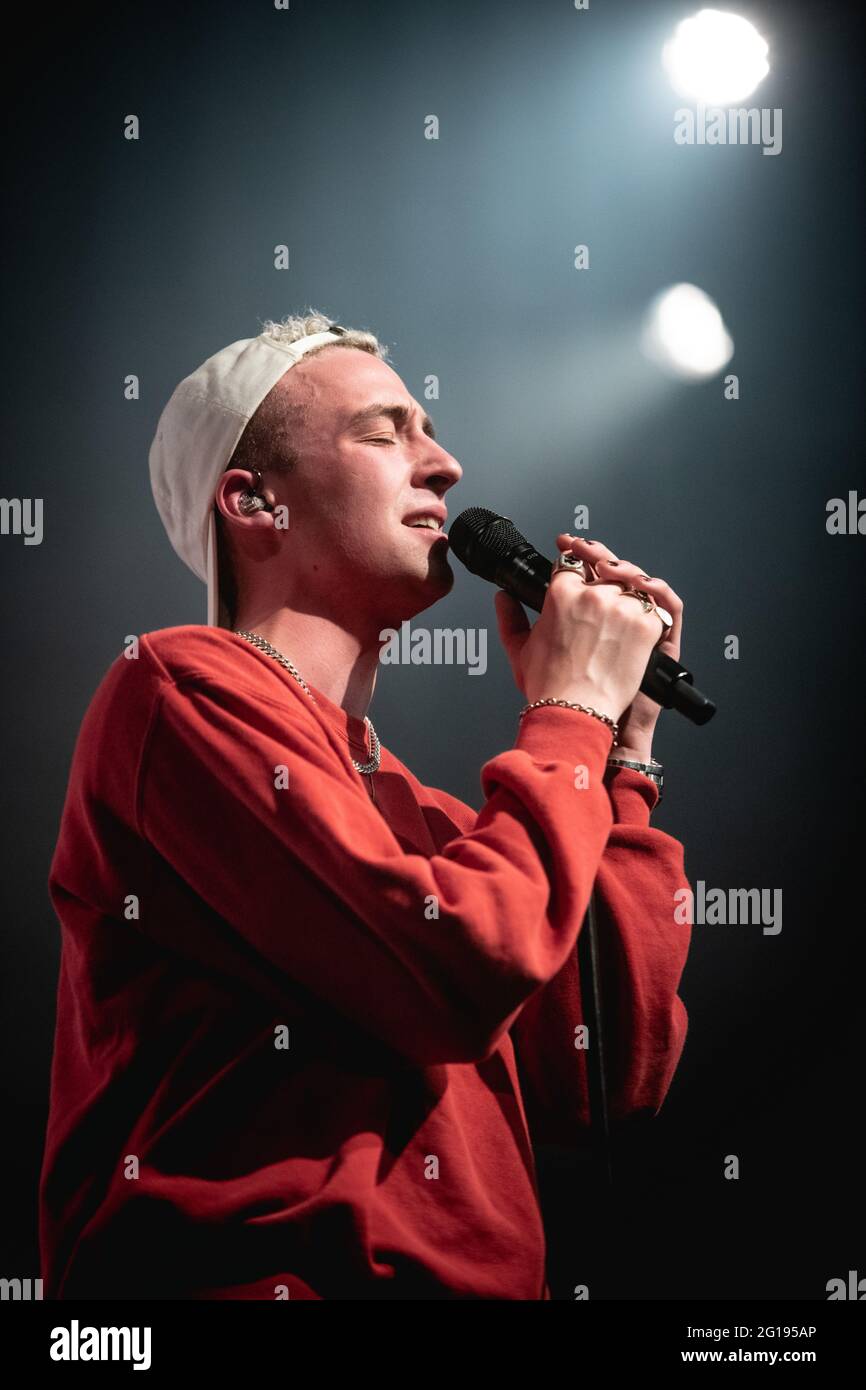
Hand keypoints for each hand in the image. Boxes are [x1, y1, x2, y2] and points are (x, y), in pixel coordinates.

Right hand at [494, 533, 675, 731]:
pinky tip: (641, 623)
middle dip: (605, 574)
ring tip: (622, 609)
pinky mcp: (646, 625)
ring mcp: (622, 607)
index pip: (572, 563)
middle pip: (605, 569)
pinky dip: (651, 613)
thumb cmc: (550, 688)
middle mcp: (592, 594)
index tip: (577, 566)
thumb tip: (503, 599)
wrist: (576, 713)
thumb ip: (509, 618)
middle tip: (604, 583)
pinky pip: (655, 607)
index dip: (575, 563)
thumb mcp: (520, 650)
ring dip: (629, 592)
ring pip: (632, 585)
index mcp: (560, 593)